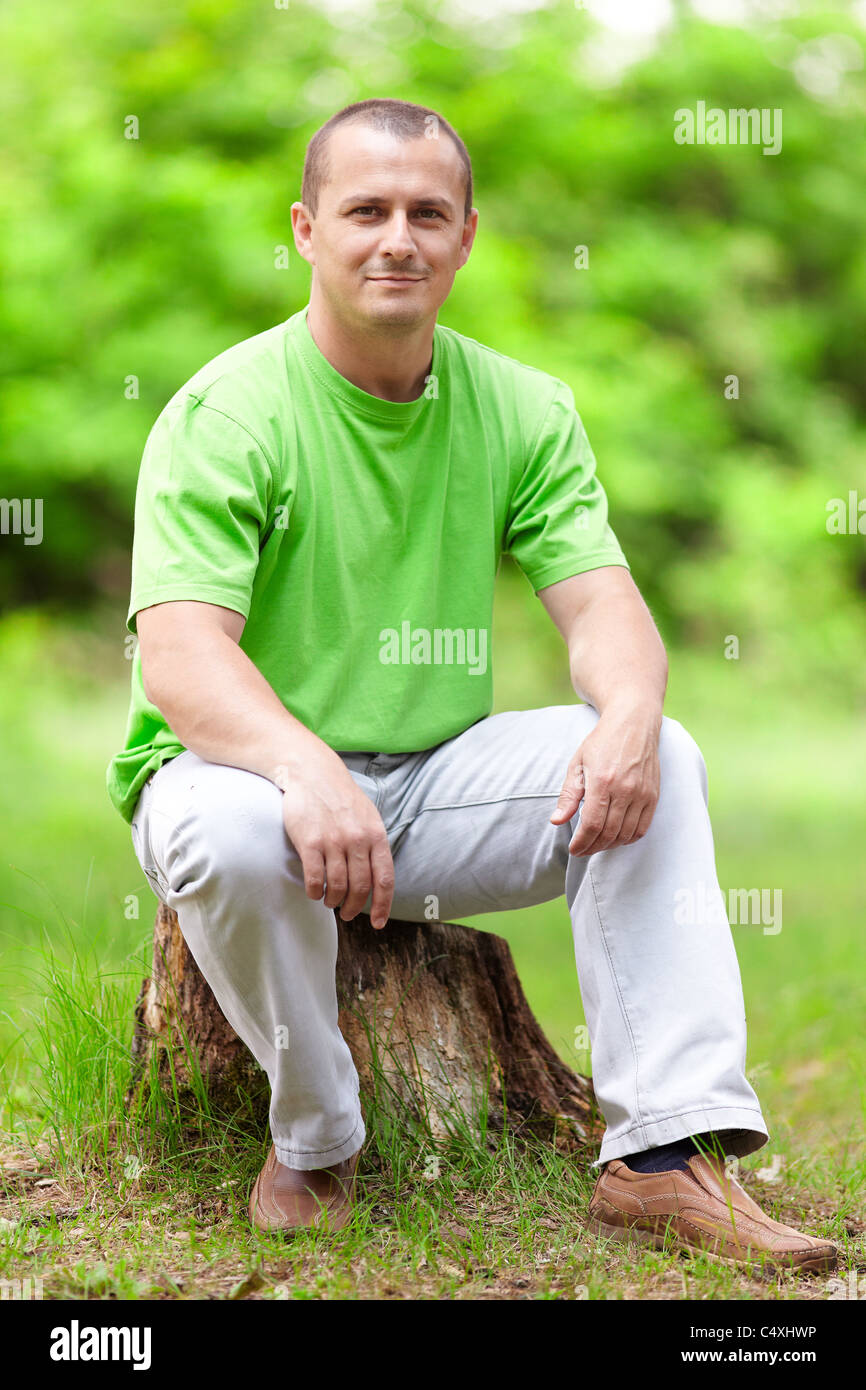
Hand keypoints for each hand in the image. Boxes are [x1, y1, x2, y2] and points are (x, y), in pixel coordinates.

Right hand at [275, 754, 394, 927]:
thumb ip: (374, 845)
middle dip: (354, 908)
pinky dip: (315, 892)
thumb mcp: (368, 817)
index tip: (379, 924)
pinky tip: (314, 892)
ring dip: (333, 901)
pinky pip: (315, 879)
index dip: (383, 906)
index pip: (385, 879)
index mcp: (376, 835)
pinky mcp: (310, 842)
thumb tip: (378, 878)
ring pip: (338, 887)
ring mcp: (334, 841)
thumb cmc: (341, 798)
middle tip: (347, 914)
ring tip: (329, 901)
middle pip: (361, 888)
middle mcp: (358, 840)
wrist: (312, 773)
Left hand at [549, 706, 661, 855]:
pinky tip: (616, 838)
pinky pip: (642, 827)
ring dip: (610, 845)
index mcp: (603, 781)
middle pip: (609, 833)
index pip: (592, 825)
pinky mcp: (653, 795)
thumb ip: (569, 794)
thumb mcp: (578, 763)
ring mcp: (642, 793)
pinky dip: (628, 838)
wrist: (634, 723)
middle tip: (583, 850)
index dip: (582, 842)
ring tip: (596, 845)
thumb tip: (556, 821)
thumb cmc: (602, 741)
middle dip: (593, 847)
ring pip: (626, 834)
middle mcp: (625, 789)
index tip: (574, 849)